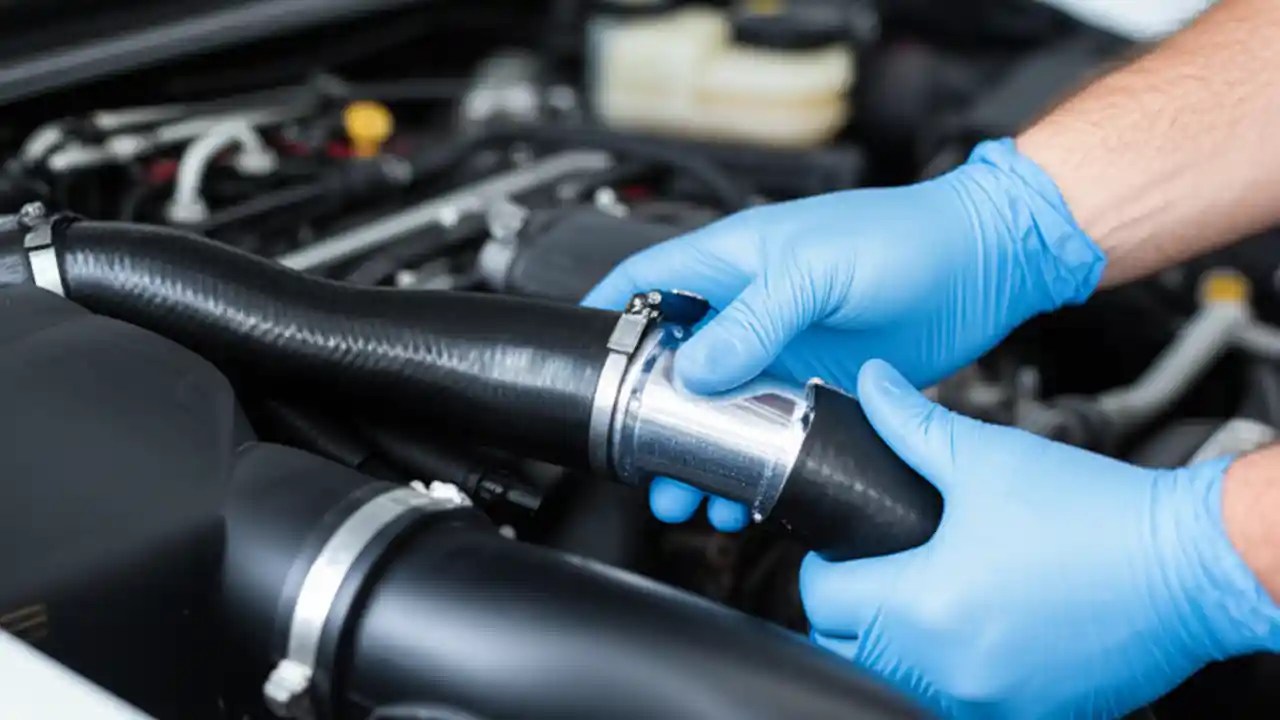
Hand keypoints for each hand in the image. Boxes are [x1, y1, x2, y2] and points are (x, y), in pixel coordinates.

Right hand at [583, 139, 1104, 528]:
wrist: (984, 264)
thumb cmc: (903, 237)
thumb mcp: (817, 270)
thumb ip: (753, 319)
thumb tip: (694, 369)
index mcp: (731, 262)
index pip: (644, 283)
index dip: (606, 318)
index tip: (581, 362)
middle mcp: (748, 308)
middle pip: (673, 364)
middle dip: (647, 415)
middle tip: (639, 460)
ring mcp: (780, 349)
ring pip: (717, 408)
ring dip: (697, 452)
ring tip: (686, 494)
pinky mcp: (816, 384)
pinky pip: (769, 431)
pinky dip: (751, 464)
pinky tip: (745, 494)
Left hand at [802, 359, 1279, 718]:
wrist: (1190, 563)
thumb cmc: (1095, 513)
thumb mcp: (985, 457)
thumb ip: (910, 425)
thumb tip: (873, 385)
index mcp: (922, 605)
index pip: (822, 599)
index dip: (826, 564)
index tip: (849, 546)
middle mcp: (946, 667)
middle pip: (850, 646)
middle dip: (855, 606)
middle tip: (887, 566)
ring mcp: (987, 701)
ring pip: (898, 678)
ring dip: (899, 643)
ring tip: (932, 594)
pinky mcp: (1029, 717)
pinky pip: (958, 701)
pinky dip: (954, 672)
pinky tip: (980, 629)